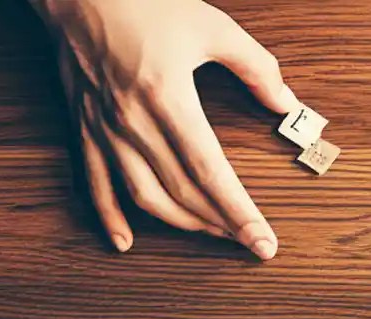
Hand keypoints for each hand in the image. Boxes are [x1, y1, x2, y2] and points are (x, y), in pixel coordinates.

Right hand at [36, 0, 297, 259]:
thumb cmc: (144, 3)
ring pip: (145, 196)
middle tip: (249, 241)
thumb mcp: (212, 26)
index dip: (239, 212)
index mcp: (167, 97)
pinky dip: (109, 217)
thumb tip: (285, 103)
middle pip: (182, 191)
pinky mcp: (84, 129)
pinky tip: (125, 242)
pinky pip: (95, 183)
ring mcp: (105, 130)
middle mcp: (134, 121)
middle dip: (220, 224)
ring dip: (181, 224)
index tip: (261, 241)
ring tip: (211, 234)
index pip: (211, 172)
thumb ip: (255, 66)